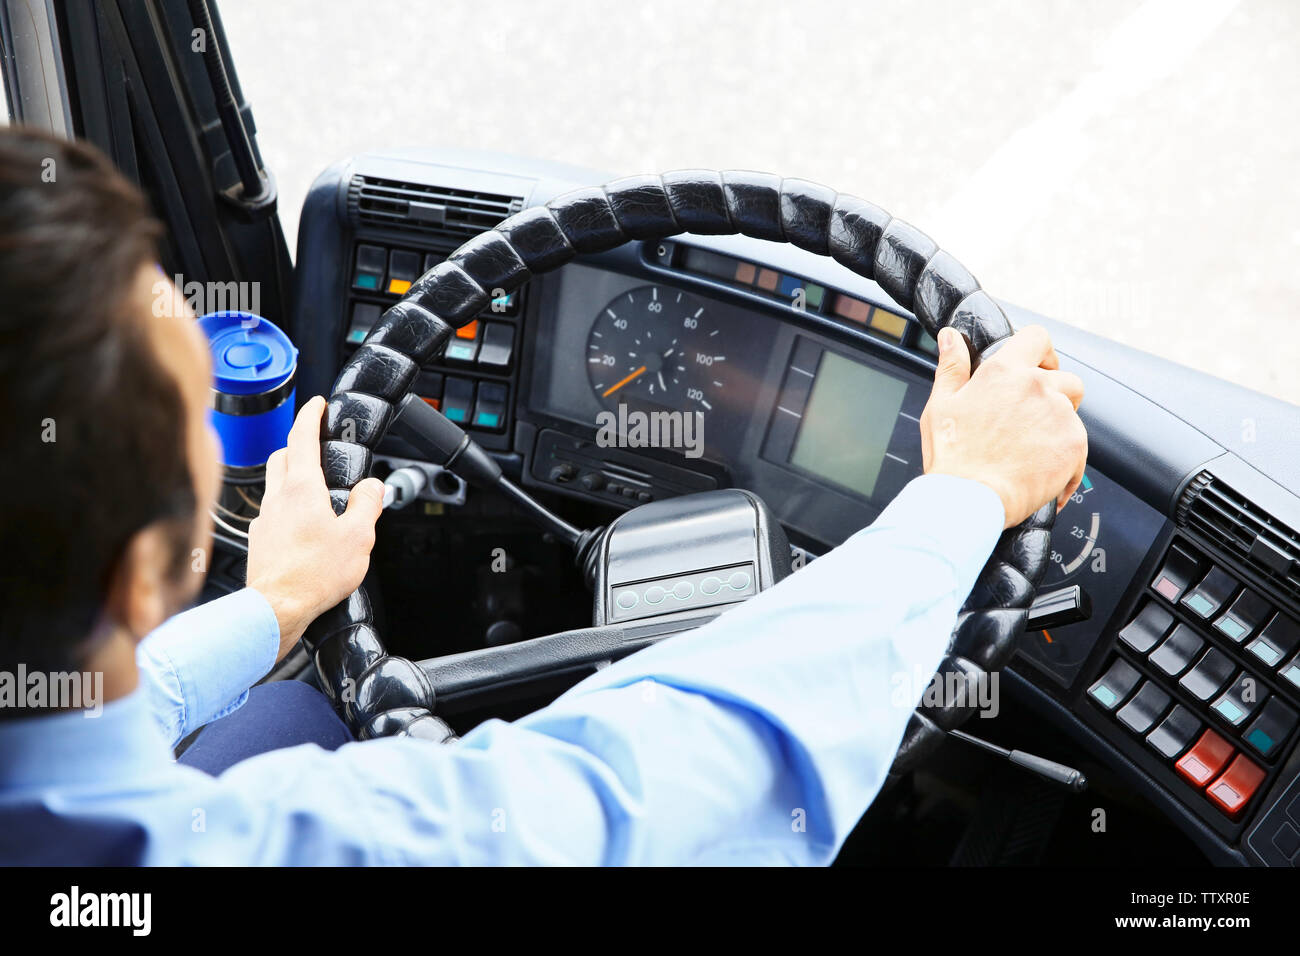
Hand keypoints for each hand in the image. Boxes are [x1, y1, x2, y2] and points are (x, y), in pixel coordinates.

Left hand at [245, 396, 385, 657]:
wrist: (275, 609)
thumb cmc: (313, 575)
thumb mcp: (358, 537)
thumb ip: (367, 505)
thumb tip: (372, 487)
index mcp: (302, 489)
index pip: (302, 437)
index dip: (311, 415)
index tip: (317, 405)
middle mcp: (277, 499)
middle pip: (281, 456)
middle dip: (296, 444)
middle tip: (314, 446)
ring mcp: (263, 520)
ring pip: (273, 484)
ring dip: (289, 477)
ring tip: (311, 491)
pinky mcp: (257, 543)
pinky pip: (270, 515)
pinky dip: (283, 511)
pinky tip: (297, 528)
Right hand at [920, 325, 1086, 528]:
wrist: (969, 499)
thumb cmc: (952, 456)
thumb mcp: (940, 405)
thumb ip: (951, 366)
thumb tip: (950, 338)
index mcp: (1004, 372)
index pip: (1037, 338)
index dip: (1041, 352)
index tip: (1038, 366)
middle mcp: (1037, 388)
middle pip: (1066, 379)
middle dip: (1055, 395)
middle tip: (1032, 420)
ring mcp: (1059, 416)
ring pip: (1073, 414)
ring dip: (1058, 428)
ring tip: (1031, 452)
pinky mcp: (1074, 446)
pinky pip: (1079, 447)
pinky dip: (1065, 461)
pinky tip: (1041, 473)